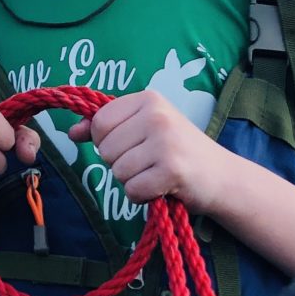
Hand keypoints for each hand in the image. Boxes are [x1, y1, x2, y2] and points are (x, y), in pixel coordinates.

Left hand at [69, 91, 232, 213]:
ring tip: (156, 174)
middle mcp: (158, 116)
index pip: (100, 123)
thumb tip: (72, 132)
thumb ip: (108, 127)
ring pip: (118, 171)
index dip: (107, 142)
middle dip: (121, 164)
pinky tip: (161, 188)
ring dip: (133, 181)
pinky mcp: (172, 170)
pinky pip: (132, 190)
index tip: (132, 146)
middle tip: (149, 163)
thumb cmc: (179, 152)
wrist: (222, 176)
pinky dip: (142, 196)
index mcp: (149, 99)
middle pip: (106, 149)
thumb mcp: (145, 129)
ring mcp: (166, 142)